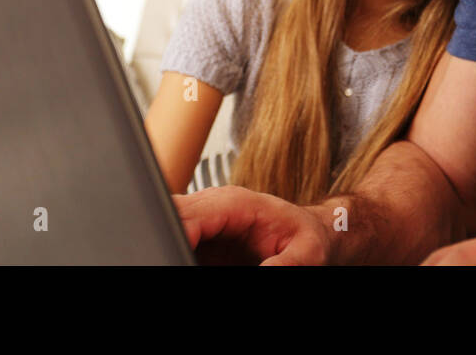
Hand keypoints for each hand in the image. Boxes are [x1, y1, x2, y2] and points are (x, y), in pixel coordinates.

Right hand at [173, 185, 332, 265]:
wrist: (311, 234)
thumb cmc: (308, 238)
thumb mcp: (306, 253)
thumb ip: (286, 264)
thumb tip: (264, 272)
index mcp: (237, 204)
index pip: (191, 212)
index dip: (176, 234)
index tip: (175, 255)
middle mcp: (215, 208)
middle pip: (171, 215)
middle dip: (164, 238)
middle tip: (169, 260)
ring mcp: (206, 223)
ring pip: (168, 228)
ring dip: (169, 246)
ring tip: (181, 261)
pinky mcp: (203, 241)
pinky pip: (177, 242)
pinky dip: (177, 253)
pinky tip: (186, 261)